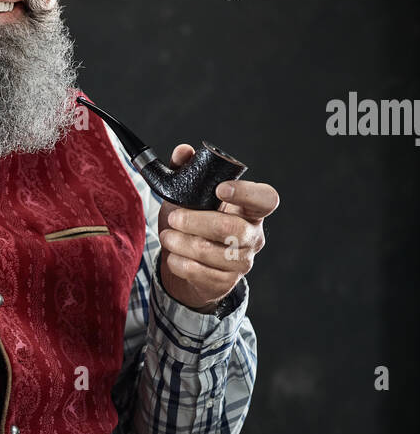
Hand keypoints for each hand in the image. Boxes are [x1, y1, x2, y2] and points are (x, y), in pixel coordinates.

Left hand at [157, 144, 278, 311]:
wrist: (187, 264)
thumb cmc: (193, 223)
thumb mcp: (188, 196)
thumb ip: (186, 171)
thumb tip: (183, 152)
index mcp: (251, 209)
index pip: (266, 199)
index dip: (247, 193)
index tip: (220, 189)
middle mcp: (253, 235)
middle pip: (233, 228)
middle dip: (198, 222)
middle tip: (174, 218)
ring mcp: (242, 261)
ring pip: (217, 254)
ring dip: (185, 244)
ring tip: (167, 236)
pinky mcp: (226, 282)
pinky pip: (203, 273)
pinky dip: (182, 263)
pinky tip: (172, 256)